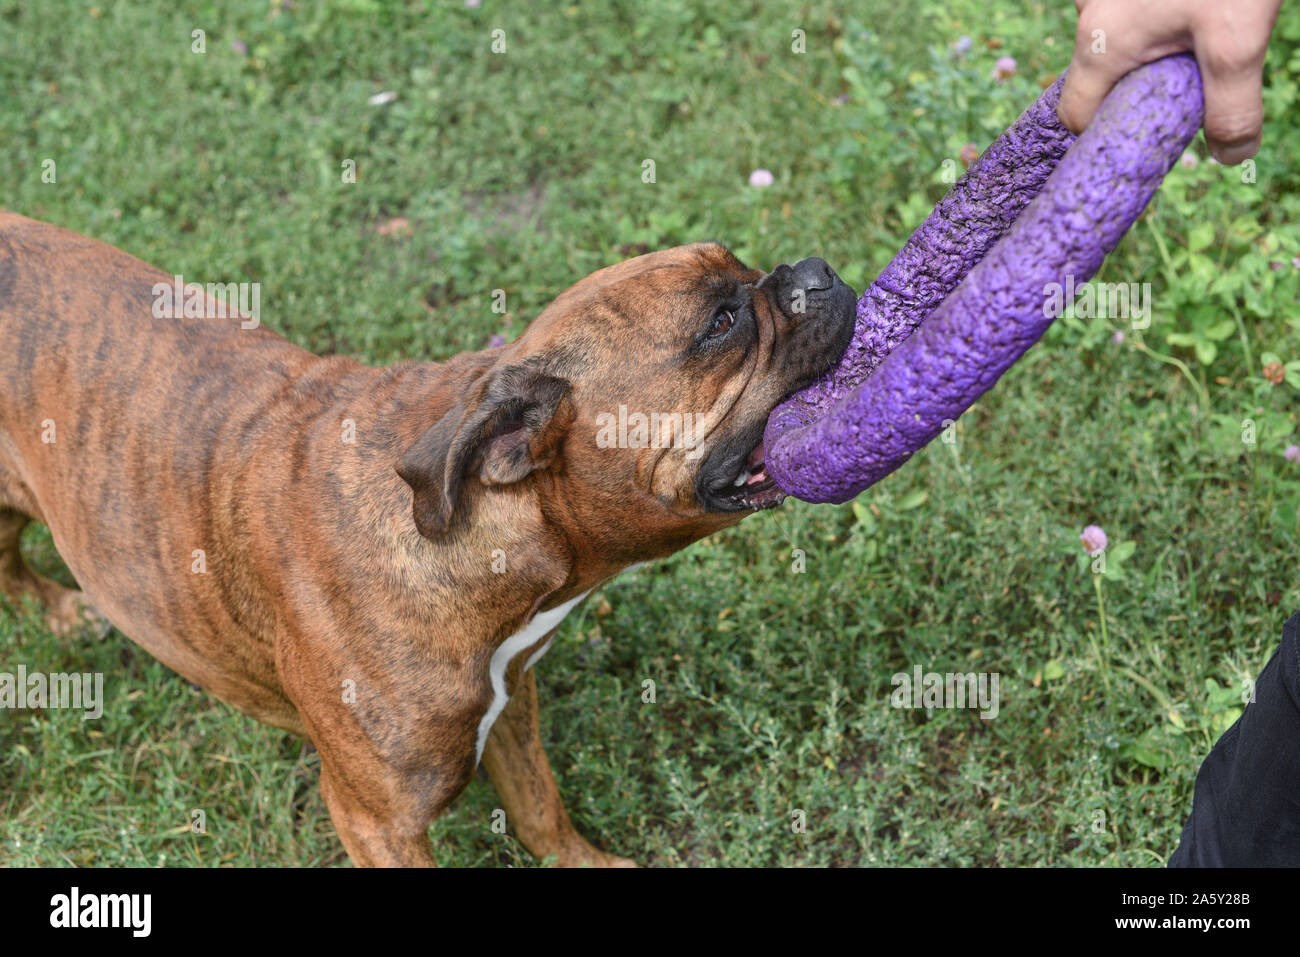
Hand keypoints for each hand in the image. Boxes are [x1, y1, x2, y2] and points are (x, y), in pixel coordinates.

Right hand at [1058, 0, 1282, 163]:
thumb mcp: (1238, 40)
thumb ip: (1232, 106)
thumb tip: (1230, 156)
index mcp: (1102, 43)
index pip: (1076, 113)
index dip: (1102, 134)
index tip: (1140, 136)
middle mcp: (1092, 12)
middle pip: (1098, 70)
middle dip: (1133, 85)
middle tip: (1181, 85)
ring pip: (1117, 32)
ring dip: (1148, 45)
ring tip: (1197, 35)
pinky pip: (1131, 6)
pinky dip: (1155, 14)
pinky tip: (1192, 5)